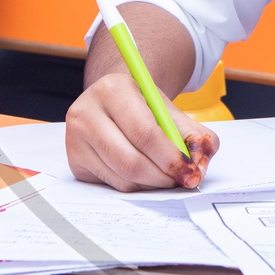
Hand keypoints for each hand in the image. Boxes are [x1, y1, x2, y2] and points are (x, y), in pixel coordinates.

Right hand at [65, 72, 220, 191]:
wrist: (114, 101)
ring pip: (121, 177)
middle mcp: (86, 112)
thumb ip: (196, 135)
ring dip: (151, 184)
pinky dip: (135, 186)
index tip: (191, 172)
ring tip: (166, 177)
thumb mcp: (171, 111)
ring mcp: (75, 138)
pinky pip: (111, 185)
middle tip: (181, 180)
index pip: (145, 133)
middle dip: (162, 177)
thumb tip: (201, 165)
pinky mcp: (74, 160)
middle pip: (130, 161)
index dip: (171, 158)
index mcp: (112, 89)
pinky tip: (145, 175)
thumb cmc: (144, 107)